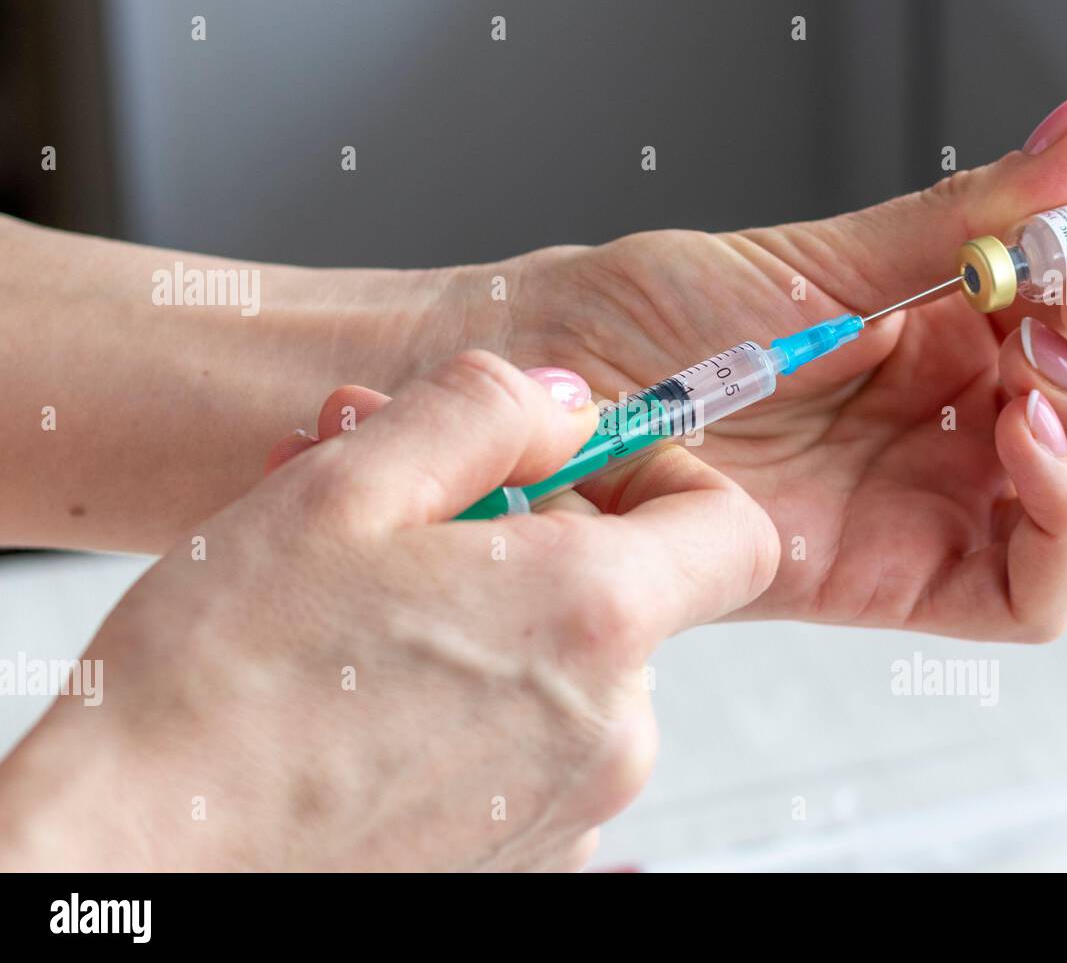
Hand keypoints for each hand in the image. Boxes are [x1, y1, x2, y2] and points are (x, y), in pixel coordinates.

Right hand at [0, 352, 777, 869]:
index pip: (733, 531)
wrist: (142, 856)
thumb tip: (563, 401)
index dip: (667, 479)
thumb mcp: (350, 484)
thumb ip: (484, 412)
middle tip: (406, 511)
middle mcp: (608, 728)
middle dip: (527, 534)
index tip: (584, 467)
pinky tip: (372, 684)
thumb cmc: (225, 687)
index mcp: (590, 618)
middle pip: (628, 591)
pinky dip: (476, 696)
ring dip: (484, 611)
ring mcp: (571, 805)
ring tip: (363, 600)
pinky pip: (533, 744)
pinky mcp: (522, 856)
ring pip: (567, 665)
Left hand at [465, 92, 1066, 640]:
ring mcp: (929, 510)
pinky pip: (1036, 594)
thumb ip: (969, 218)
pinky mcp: (898, 582)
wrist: (562, 385)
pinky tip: (1024, 440)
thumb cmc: (660, 319)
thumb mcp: (831, 259)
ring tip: (1043, 365)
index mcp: (942, 348)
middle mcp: (949, 433)